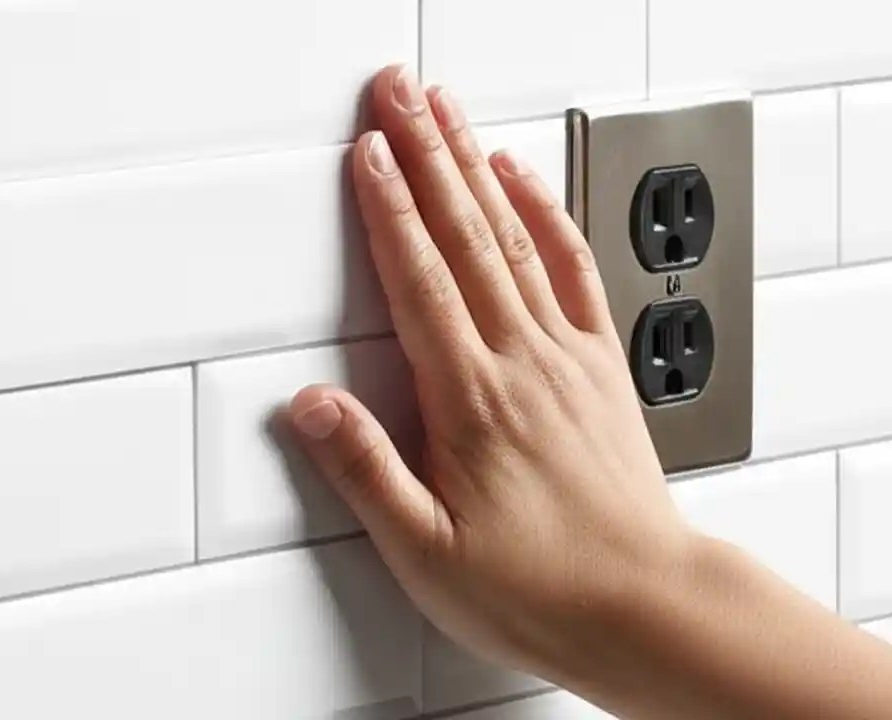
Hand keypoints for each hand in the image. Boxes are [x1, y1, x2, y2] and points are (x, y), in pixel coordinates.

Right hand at [287, 65, 691, 684]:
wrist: (644, 607)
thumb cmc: (539, 588)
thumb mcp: (425, 552)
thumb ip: (364, 471)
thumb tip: (309, 408)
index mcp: (471, 401)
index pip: (419, 281)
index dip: (388, 209)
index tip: (367, 153)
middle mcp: (521, 362)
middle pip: (464, 236)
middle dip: (424, 155)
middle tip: (396, 94)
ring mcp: (566, 356)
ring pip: (512, 236)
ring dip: (475, 166)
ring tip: (446, 111)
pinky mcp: (597, 366)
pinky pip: (571, 268)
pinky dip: (545, 213)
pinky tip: (523, 178)